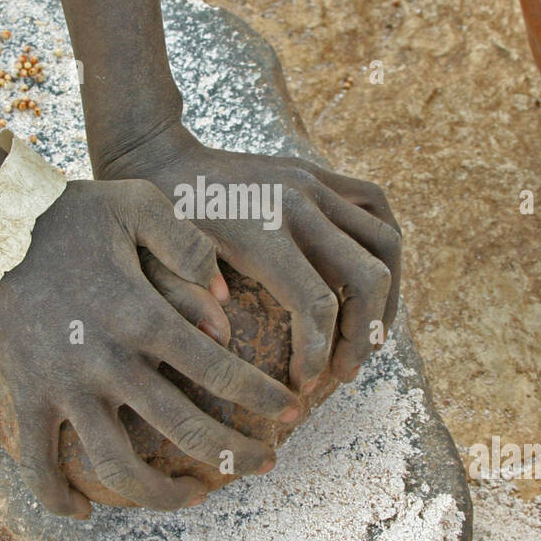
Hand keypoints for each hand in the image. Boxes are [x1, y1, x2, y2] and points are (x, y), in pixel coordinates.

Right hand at [0, 178, 298, 516]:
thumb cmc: (73, 210)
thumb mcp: (140, 204)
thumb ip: (191, 245)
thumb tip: (227, 298)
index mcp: (143, 317)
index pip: (221, 374)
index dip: (264, 398)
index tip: (292, 411)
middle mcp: (109, 363)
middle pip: (184, 431)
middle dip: (235, 454)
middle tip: (266, 463)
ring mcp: (65, 387)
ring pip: (118, 467)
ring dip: (161, 495)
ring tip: (194, 498)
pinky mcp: (27, 397)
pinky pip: (39, 464)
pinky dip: (57, 499)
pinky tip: (83, 514)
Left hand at [99, 125, 402, 391]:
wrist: (156, 153)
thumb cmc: (153, 218)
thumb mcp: (159, 261)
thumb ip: (187, 302)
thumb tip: (225, 344)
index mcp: (259, 228)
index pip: (316, 303)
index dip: (318, 354)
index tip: (303, 386)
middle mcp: (298, 201)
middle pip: (366, 277)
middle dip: (361, 336)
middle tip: (344, 373)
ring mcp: (313, 182)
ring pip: (385, 242)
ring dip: (387, 295)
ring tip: (369, 336)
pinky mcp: (317, 173)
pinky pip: (375, 207)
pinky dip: (384, 247)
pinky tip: (372, 282)